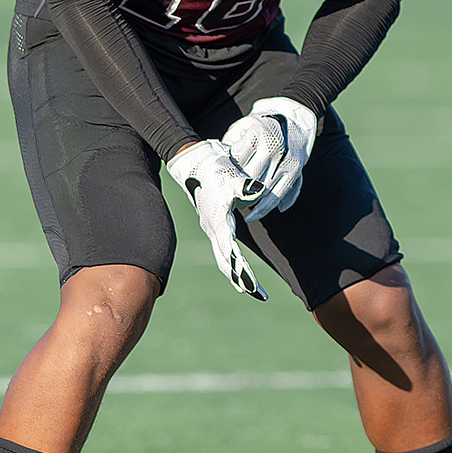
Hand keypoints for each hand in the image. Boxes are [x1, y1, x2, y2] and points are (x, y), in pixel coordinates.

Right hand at [167, 140, 267, 300]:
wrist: (191, 157)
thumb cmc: (211, 164)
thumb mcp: (228, 173)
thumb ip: (243, 184)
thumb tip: (257, 189)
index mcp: (217, 220)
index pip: (230, 253)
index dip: (242, 271)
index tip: (252, 288)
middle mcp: (213, 227)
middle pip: (226, 262)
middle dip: (242, 279)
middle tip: (260, 295)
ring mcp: (212, 226)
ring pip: (224, 256)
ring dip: (237, 272)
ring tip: (251, 287)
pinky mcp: (214, 220)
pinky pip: (224, 247)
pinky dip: (232, 259)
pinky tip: (238, 264)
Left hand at [223, 97, 317, 219]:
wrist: (294, 116)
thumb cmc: (262, 124)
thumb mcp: (242, 127)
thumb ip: (230, 144)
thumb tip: (220, 164)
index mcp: (257, 135)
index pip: (237, 163)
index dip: (227, 177)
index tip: (219, 187)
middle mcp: (273, 148)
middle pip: (252, 179)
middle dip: (239, 193)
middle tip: (227, 203)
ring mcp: (287, 160)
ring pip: (267, 190)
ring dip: (253, 204)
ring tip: (240, 212)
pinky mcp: (296, 170)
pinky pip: (281, 194)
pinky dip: (267, 206)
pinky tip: (255, 213)